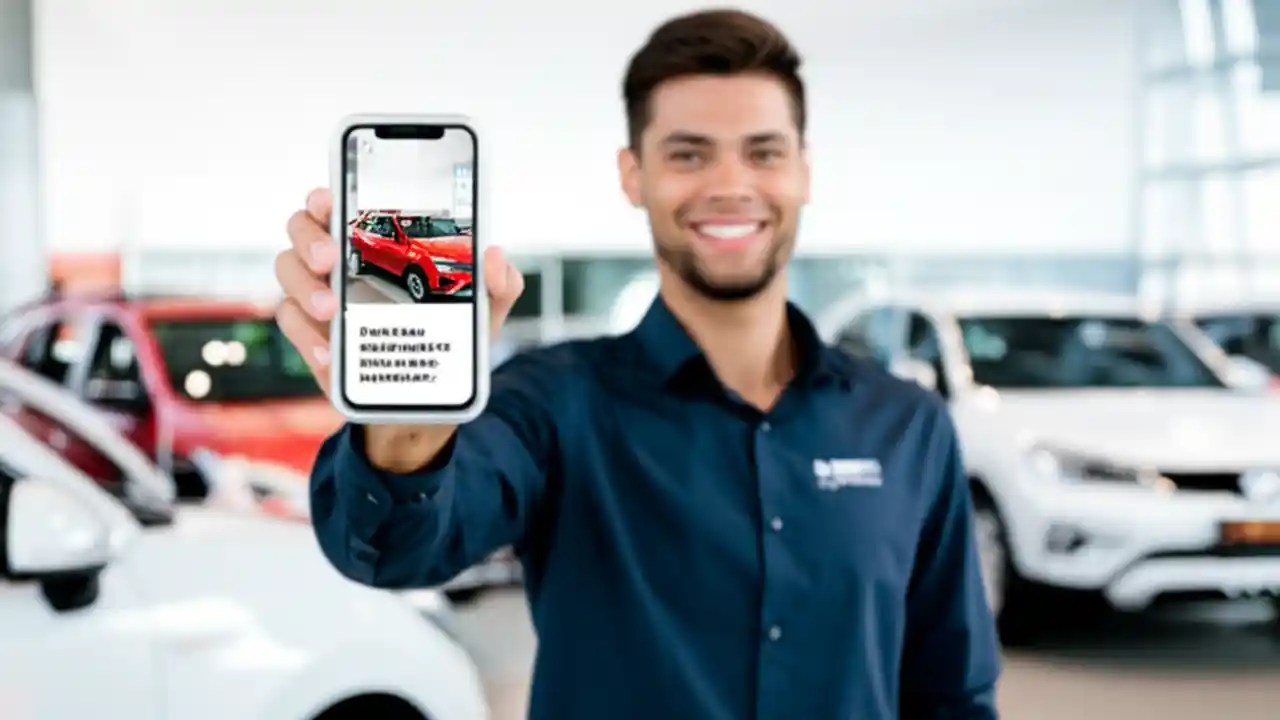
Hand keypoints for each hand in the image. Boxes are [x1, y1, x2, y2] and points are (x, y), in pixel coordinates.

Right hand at [274, 188, 524, 395]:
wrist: (429, 400)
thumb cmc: (451, 337)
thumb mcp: (485, 311)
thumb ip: (500, 283)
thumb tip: (494, 256)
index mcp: (378, 242)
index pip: (341, 202)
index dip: (328, 193)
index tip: (331, 199)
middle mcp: (341, 260)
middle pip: (301, 228)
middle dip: (310, 237)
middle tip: (331, 259)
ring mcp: (320, 295)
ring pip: (286, 271)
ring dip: (304, 286)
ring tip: (332, 309)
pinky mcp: (312, 335)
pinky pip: (292, 323)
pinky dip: (307, 337)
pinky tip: (331, 353)